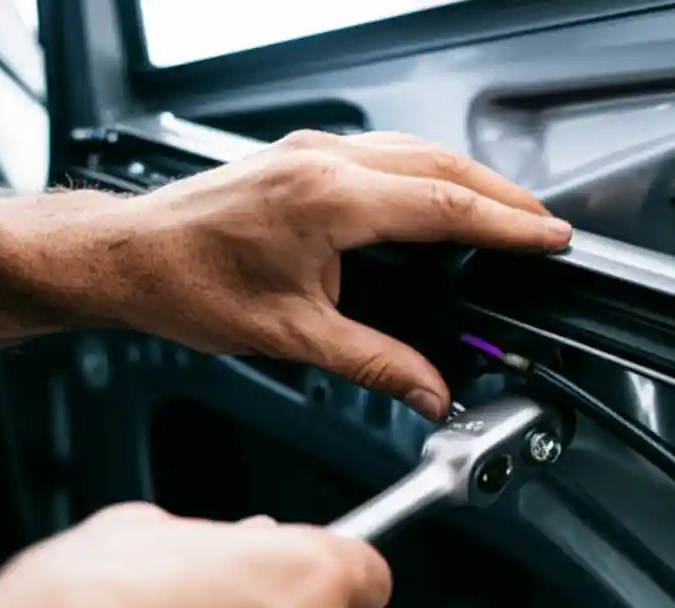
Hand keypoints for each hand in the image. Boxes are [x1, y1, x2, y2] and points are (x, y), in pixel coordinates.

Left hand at [28, 130, 571, 418]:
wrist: (126, 257)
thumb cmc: (187, 284)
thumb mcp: (292, 336)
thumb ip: (375, 364)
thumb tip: (430, 390)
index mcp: (329, 199)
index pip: (445, 205)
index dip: (507, 222)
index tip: (548, 236)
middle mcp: (324, 162)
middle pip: (442, 165)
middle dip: (502, 194)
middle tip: (542, 226)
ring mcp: (311, 151)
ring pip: (416, 151)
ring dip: (467, 179)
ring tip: (504, 213)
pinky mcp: (301, 156)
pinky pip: (385, 152)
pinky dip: (428, 173)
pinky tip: (438, 198)